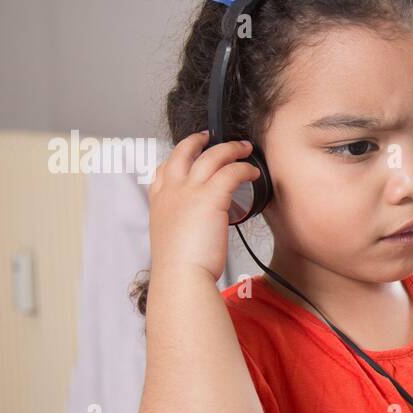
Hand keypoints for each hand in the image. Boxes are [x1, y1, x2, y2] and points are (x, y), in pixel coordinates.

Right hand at [146, 131, 261, 282]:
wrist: (181, 275)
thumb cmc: (179, 266)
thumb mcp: (171, 239)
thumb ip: (180, 224)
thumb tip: (195, 224)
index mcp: (159, 202)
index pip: (162, 170)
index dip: (177, 158)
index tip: (188, 154)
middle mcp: (171, 191)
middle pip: (184, 152)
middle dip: (200, 140)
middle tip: (213, 137)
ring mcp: (189, 191)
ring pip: (211, 155)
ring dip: (230, 148)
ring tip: (244, 148)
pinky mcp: (211, 196)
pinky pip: (232, 171)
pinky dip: (244, 168)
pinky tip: (253, 173)